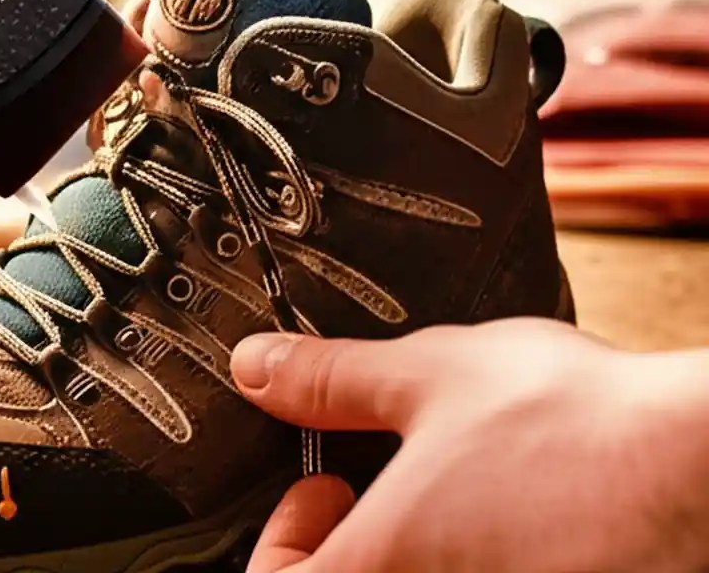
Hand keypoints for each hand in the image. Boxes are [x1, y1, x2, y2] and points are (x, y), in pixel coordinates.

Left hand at [230, 318, 708, 571]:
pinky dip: (468, 558)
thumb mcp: (427, 376)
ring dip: (409, 552)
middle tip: (368, 488)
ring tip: (444, 493)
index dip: (278, 544)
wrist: (706, 465)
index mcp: (379, 572)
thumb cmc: (575, 425)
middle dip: (342, 549)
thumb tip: (257, 368)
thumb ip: (329, 381)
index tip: (319, 487)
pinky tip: (507, 515)